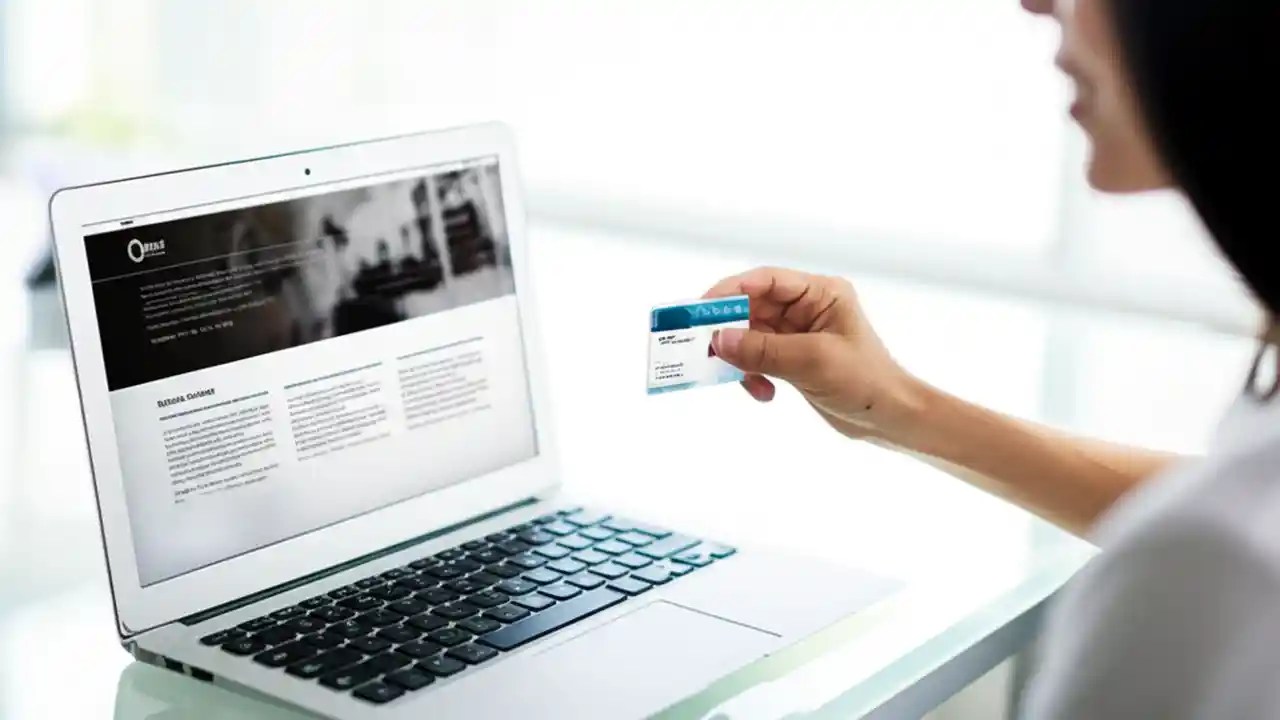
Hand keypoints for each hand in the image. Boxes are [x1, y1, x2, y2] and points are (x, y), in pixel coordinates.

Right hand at [704, 267, 922, 440]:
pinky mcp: (793, 359)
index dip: (730, 292)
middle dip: (731, 331)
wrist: (890, 418)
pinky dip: (754, 375)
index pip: (766, 281)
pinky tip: (764, 393)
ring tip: (743, 381)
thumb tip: (719, 340)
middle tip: (706, 350)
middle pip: (753, 308)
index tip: (701, 310)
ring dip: (743, 360)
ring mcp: (798, 334)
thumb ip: (763, 349)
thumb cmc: (864, 380)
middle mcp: (807, 308)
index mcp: (820, 293)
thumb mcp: (811, 361)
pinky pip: (758, 358)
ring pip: (751, 336)